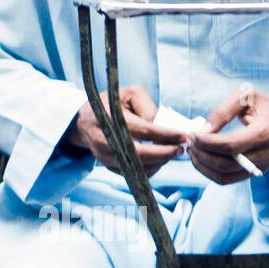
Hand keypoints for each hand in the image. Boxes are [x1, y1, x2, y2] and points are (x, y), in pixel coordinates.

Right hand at [67, 85, 186, 176]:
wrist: (84, 122)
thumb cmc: (110, 104)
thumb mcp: (128, 94)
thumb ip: (147, 106)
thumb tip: (161, 125)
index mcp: (109, 118)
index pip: (143, 130)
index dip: (166, 134)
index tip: (184, 135)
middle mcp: (104, 140)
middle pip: (140, 154)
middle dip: (165, 153)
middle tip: (181, 149)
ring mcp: (105, 157)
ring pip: (139, 167)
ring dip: (160, 161)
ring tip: (171, 151)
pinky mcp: (109, 167)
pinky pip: (135, 173)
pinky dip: (151, 168)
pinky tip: (158, 157)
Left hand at [189, 88, 268, 184]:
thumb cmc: (263, 107)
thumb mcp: (246, 97)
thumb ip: (224, 111)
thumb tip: (204, 130)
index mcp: (265, 133)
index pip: (231, 146)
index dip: (207, 143)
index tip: (192, 134)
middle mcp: (265, 154)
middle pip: (225, 164)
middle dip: (202, 154)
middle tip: (189, 141)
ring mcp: (259, 167)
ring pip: (224, 175)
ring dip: (202, 165)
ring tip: (192, 150)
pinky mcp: (253, 173)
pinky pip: (227, 179)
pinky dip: (209, 172)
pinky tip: (201, 158)